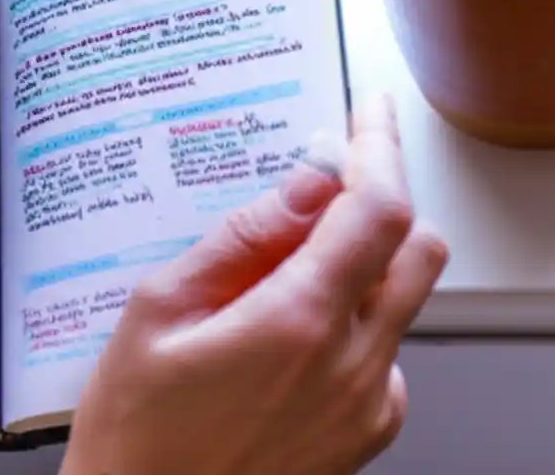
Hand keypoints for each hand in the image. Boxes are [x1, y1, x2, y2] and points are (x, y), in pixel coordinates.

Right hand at [61, 97, 446, 474]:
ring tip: (287, 272)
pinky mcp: (365, 435)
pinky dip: (357, 323)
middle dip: (384, 199)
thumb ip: (242, 239)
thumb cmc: (136, 437)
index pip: (379, 208)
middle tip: (329, 185)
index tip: (370, 116)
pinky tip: (290, 336)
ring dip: (367, 263)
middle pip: (418, 247)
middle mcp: (352, 366)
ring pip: (406, 299)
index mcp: (299, 322)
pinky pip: (388, 354)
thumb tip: (302, 183)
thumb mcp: (158, 313)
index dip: (382, 147)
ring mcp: (367, 406)